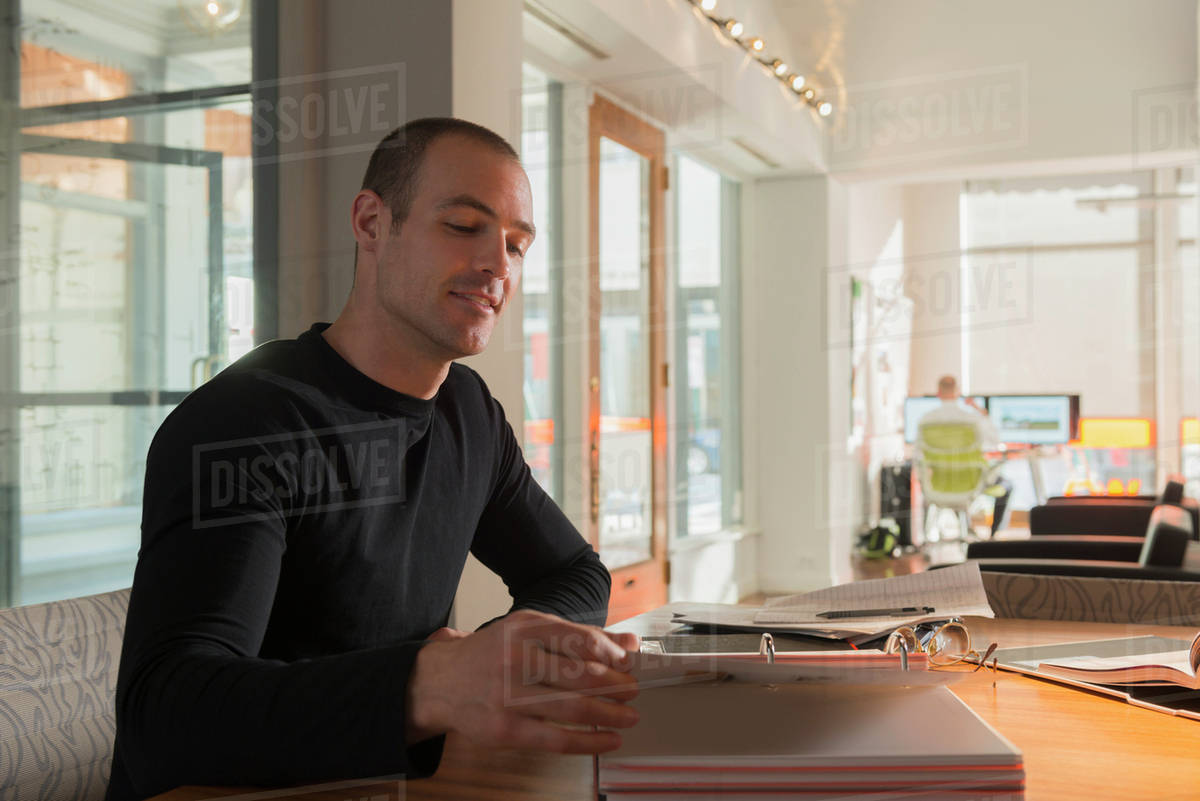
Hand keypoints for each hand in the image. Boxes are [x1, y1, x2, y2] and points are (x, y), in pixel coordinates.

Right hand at [406, 609, 641, 753]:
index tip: (628, 665)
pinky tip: (609, 740)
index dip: (612, 656)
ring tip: (629, 717)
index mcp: (525, 628)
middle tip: (633, 692)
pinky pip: (557, 739)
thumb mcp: (530, 631)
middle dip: (617, 686)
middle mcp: (517, 659)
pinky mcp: (505, 730)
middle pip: (582, 675)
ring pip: (574, 708)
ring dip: (611, 715)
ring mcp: (509, 696)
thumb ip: (578, 637)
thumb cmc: (493, 654)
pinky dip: (590, 742)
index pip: (581, 640)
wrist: (441, 682)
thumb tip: (628, 645)